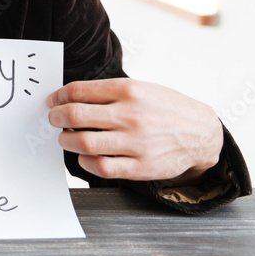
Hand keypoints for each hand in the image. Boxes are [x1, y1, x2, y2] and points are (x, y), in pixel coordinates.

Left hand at [46, 78, 222, 183]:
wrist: (202, 133)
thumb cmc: (164, 108)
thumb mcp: (140, 88)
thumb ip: (107, 92)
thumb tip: (67, 97)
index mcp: (129, 90)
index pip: (78, 91)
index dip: (58, 97)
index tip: (52, 101)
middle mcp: (132, 115)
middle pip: (76, 116)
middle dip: (56, 117)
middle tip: (53, 119)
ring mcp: (137, 142)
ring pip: (84, 143)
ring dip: (66, 141)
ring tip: (66, 138)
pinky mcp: (142, 167)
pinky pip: (102, 167)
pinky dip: (85, 162)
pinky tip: (84, 156)